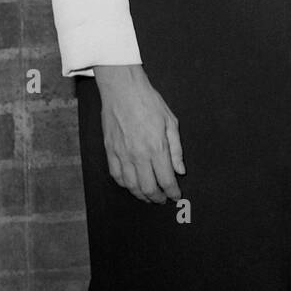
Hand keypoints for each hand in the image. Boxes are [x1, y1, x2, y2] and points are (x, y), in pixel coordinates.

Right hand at [93, 63, 184, 202]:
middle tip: (163, 199)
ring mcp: (122, 155)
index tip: (176, 195)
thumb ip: (176, 149)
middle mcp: (138, 155)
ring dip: (141, 195)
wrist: (123, 90)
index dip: (172, 191)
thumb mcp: (170, 121)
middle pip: (148, 188)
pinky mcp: (110, 152)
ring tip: (149, 196)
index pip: (166, 179)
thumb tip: (180, 170)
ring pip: (131, 186)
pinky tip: (132, 185)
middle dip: (158, 198)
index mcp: (156, 147)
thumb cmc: (149, 102)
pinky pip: (117, 176)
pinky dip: (125, 185)